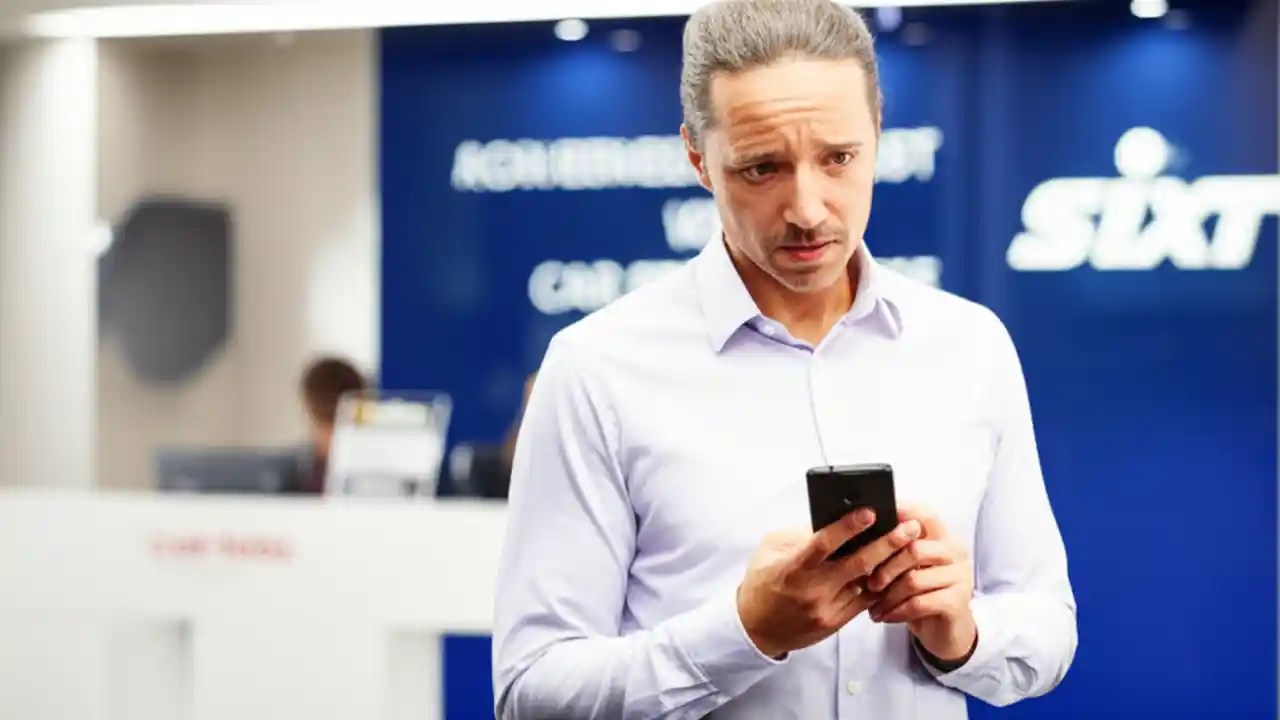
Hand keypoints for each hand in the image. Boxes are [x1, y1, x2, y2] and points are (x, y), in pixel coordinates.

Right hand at [737, 509, 922, 658]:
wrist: (755, 627)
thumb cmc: (762, 581)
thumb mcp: (770, 549)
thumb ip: (799, 534)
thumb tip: (833, 519)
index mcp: (793, 567)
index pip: (824, 544)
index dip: (848, 527)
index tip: (870, 512)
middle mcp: (812, 589)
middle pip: (858, 564)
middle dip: (888, 544)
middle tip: (910, 528)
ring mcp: (826, 609)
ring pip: (868, 585)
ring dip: (892, 565)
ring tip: (911, 547)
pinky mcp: (836, 622)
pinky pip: (866, 602)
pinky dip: (882, 585)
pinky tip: (897, 569)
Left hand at [864, 505, 976, 664]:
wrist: (945, 629)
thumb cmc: (920, 592)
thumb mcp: (908, 567)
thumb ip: (896, 548)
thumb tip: (858, 533)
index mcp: (942, 536)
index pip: (925, 515)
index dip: (902, 513)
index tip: (873, 519)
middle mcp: (955, 552)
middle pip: (914, 549)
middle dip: (886, 567)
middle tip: (869, 584)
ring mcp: (960, 577)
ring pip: (914, 580)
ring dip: (888, 596)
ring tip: (873, 607)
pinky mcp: (958, 602)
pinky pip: (920, 603)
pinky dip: (897, 611)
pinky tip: (885, 616)